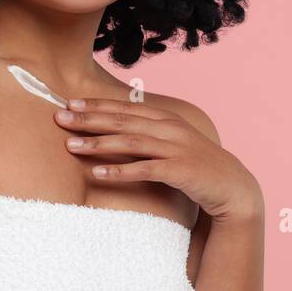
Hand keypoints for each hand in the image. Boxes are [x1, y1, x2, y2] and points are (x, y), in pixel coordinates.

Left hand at [55, 97, 261, 222]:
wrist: (233, 188)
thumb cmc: (194, 165)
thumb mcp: (170, 143)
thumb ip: (146, 134)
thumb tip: (112, 130)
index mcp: (165, 118)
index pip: (125, 107)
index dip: (96, 104)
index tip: (69, 102)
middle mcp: (170, 128)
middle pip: (122, 120)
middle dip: (88, 118)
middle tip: (59, 118)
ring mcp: (176, 148)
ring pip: (130, 141)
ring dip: (97, 143)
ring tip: (70, 145)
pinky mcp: (180, 171)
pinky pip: (144, 169)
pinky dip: (119, 170)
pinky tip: (97, 173)